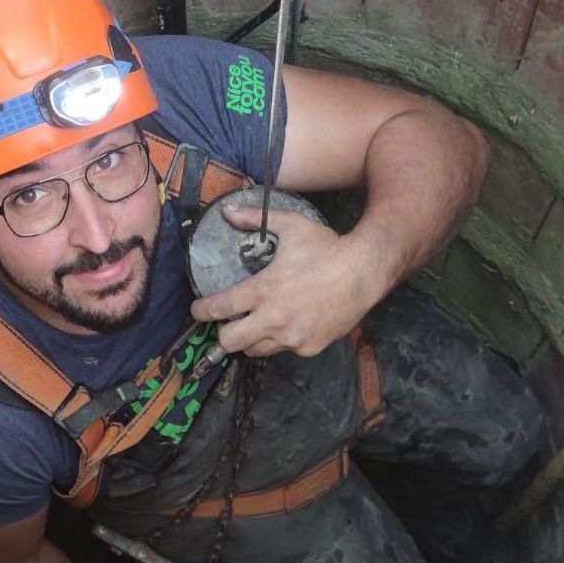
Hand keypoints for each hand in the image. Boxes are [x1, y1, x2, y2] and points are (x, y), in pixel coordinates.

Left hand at [190, 201, 377, 357]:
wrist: (365, 270)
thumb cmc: (327, 247)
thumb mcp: (291, 226)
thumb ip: (254, 220)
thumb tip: (226, 211)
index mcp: (264, 290)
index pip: (219, 308)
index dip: (202, 311)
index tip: (198, 310)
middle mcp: (274, 318)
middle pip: (229, 342)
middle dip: (222, 334)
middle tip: (227, 323)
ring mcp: (292, 337)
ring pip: (255, 350)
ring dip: (250, 339)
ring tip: (256, 326)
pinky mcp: (309, 347)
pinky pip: (284, 350)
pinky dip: (281, 341)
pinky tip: (288, 326)